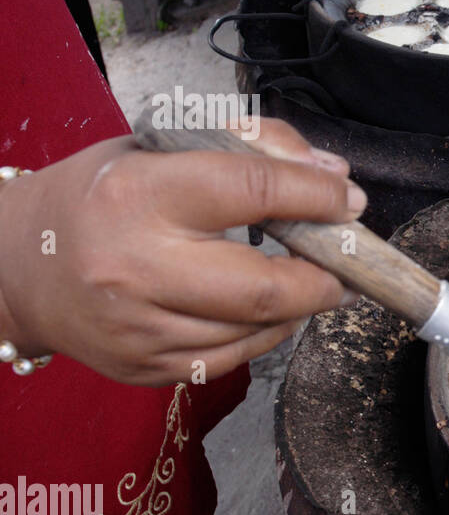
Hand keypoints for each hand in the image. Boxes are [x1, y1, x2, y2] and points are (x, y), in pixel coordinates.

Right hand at [0, 119, 364, 385]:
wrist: (17, 265)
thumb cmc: (100, 195)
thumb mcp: (161, 146)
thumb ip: (251, 146)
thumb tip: (332, 174)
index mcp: (140, 194)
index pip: (253, 190)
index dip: (315, 196)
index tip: (349, 199)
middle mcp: (136, 267)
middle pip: (264, 286)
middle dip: (324, 278)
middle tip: (347, 265)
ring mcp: (139, 327)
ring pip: (256, 329)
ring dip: (299, 306)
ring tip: (309, 281)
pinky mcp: (145, 368)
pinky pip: (234, 358)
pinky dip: (267, 333)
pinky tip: (266, 311)